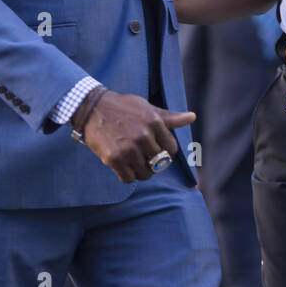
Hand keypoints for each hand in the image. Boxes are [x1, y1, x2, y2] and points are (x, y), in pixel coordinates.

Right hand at [74, 89, 194, 183]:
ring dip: (139, 171)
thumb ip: (170, 117)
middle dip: (152, 162)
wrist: (93, 109)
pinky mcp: (114, 158)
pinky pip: (128, 179)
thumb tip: (192, 117)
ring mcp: (129, 148)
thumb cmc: (123, 108)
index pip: (171, 150)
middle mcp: (144, 136)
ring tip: (131, 161)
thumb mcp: (147, 108)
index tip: (153, 148)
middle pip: (159, 163)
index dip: (164, 151)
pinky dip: (126, 176)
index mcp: (155, 122)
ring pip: (145, 174)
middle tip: (141, 155)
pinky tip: (122, 166)